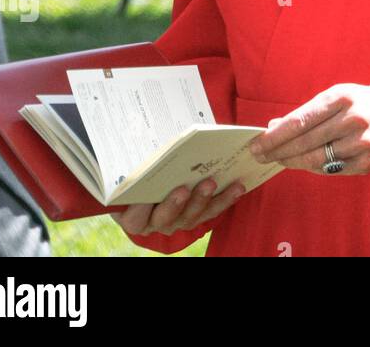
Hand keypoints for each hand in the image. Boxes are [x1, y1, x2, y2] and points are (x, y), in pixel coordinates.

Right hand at [115, 177, 245, 237]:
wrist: (162, 176)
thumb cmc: (146, 172)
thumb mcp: (138, 170)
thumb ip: (139, 165)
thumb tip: (143, 147)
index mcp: (134, 214)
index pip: (133, 218)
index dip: (138, 210)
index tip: (145, 197)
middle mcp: (156, 222)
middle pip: (164, 218)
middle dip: (174, 204)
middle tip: (183, 189)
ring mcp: (178, 221)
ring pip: (191, 216)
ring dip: (202, 200)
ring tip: (211, 182)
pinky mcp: (198, 216)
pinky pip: (212, 210)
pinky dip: (225, 199)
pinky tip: (236, 187)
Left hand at [247, 83, 369, 173]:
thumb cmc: (368, 103)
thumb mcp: (341, 96)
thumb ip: (309, 111)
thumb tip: (274, 125)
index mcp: (342, 97)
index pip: (300, 120)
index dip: (275, 135)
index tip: (257, 143)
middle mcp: (352, 119)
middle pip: (305, 142)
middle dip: (277, 151)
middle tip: (260, 156)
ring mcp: (361, 143)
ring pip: (316, 159)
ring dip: (293, 162)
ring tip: (280, 160)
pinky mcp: (367, 162)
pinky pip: (331, 169)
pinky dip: (314, 167)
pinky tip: (305, 163)